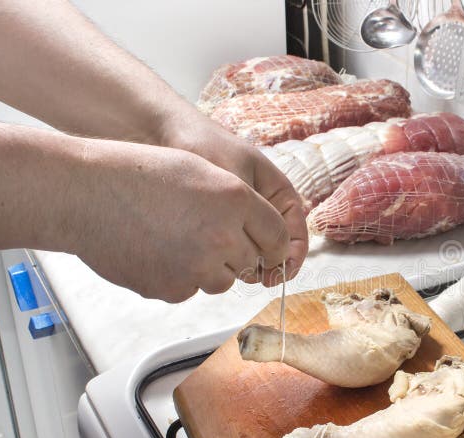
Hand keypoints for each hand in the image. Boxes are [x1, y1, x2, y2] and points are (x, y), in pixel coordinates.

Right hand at [72, 141, 289, 301]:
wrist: (85, 194)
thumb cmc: (137, 175)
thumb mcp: (200, 171)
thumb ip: (237, 202)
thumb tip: (259, 233)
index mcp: (236, 200)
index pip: (279, 237)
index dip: (274, 244)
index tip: (269, 248)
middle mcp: (224, 236)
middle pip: (252, 261)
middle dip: (238, 253)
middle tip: (208, 237)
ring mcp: (199, 266)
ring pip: (223, 280)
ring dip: (210, 267)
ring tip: (177, 239)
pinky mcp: (174, 289)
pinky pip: (191, 289)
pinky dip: (180, 277)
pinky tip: (158, 252)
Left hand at [158, 118, 308, 285]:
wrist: (166, 134)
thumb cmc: (206, 147)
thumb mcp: (235, 179)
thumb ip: (252, 212)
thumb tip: (267, 252)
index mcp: (279, 194)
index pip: (296, 235)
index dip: (290, 260)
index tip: (275, 276)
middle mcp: (264, 210)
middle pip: (277, 250)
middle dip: (267, 267)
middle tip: (249, 276)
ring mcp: (243, 219)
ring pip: (255, 254)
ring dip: (247, 266)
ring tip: (230, 270)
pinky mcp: (221, 227)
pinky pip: (231, 251)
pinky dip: (227, 262)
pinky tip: (214, 264)